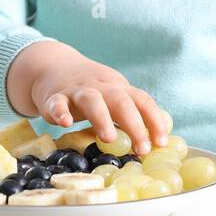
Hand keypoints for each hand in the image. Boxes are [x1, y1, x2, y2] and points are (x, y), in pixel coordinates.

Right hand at [5, 40, 167, 153]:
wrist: (55, 66)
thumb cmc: (92, 90)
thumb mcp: (114, 95)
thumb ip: (130, 114)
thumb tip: (154, 141)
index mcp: (119, 88)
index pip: (142, 101)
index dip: (154, 120)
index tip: (161, 142)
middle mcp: (101, 87)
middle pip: (121, 101)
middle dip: (134, 125)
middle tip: (142, 149)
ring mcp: (77, 91)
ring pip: (92, 100)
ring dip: (102, 118)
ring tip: (109, 138)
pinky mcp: (54, 97)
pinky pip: (57, 103)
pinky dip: (60, 112)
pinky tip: (64, 123)